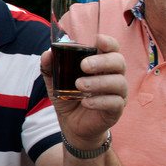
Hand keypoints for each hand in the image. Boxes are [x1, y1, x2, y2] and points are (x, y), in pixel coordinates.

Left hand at [40, 34, 126, 149]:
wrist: (72, 124)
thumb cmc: (69, 97)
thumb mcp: (55, 81)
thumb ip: (50, 67)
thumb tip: (47, 54)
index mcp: (102, 64)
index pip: (112, 48)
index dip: (108, 42)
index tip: (98, 41)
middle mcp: (114, 75)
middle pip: (119, 61)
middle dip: (102, 61)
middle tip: (83, 66)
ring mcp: (118, 93)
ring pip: (118, 82)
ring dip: (99, 82)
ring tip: (79, 85)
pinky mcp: (116, 109)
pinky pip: (115, 103)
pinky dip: (100, 101)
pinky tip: (85, 102)